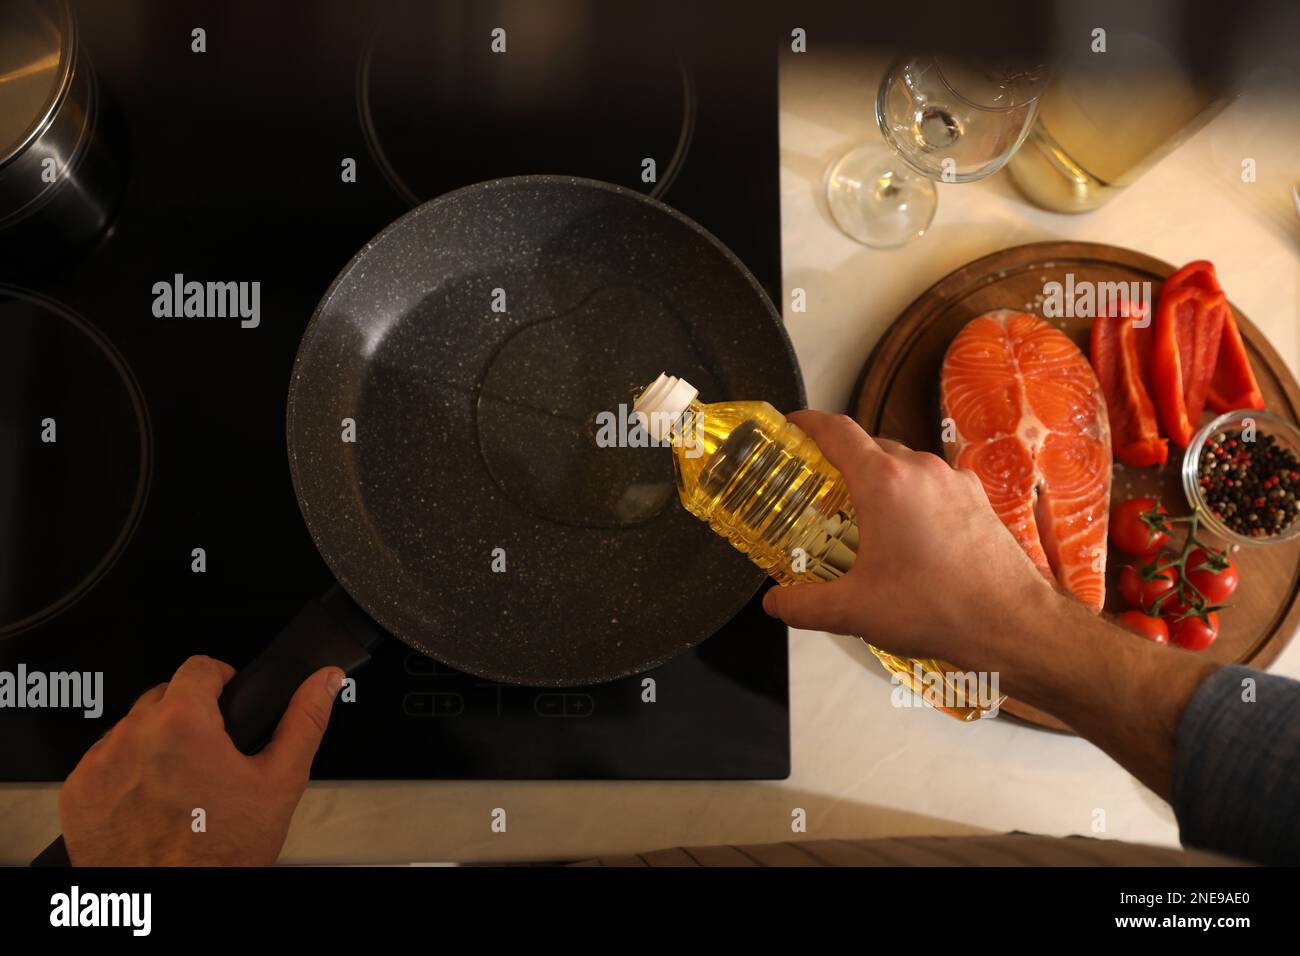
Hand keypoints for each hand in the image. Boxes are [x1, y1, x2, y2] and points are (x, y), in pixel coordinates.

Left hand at [59, 655, 342, 865]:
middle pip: (165, 696)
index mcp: (184, 722)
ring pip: (134, 728)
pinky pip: (105, 761)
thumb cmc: (220, 852)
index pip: (199, 666)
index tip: (226, 695)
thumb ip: (304, 720)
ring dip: (156, 743)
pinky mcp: (79, 790)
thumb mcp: (280, 782)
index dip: (221, 678)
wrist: (172, 900)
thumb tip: (324, 682)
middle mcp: (134, 735)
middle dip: (190, 715)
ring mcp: (101, 763)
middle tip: (211, 754)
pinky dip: (127, 772)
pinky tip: (152, 801)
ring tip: (182, 783)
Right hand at [761, 411, 1054, 668]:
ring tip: (862, 519)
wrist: (1013, 625)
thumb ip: (803, 605)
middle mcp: (920, 470)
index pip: (836, 431)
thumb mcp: (854, 612)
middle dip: (840, 462)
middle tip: (818, 489)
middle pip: (869, 446)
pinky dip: (910, 499)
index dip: (807, 423)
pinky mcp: (977, 500)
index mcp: (883, 482)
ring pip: (903, 466)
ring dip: (878, 482)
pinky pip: (932, 486)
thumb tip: (774, 603)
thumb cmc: (937, 610)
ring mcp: (954, 482)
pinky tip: (907, 537)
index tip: (790, 427)